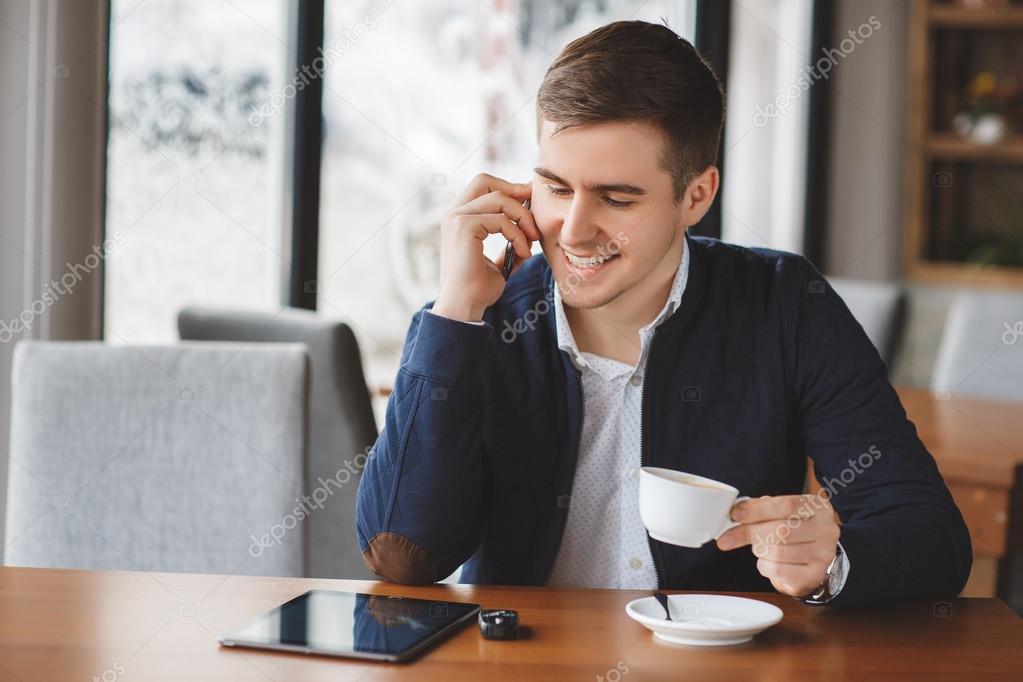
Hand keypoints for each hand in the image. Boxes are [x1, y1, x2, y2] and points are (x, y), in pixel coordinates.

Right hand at [432, 173, 538, 322]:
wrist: (464, 308)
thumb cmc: (478, 289)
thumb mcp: (498, 262)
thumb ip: (509, 244)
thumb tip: (530, 233)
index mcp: (459, 219)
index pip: (482, 186)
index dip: (508, 188)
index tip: (530, 202)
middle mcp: (453, 214)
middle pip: (486, 181)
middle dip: (514, 190)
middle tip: (535, 209)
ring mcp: (457, 219)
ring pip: (499, 199)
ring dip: (523, 218)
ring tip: (533, 240)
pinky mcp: (464, 227)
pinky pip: (501, 220)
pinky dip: (518, 235)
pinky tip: (524, 253)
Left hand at [715, 494, 841, 598]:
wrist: (814, 556)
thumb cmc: (794, 529)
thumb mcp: (782, 513)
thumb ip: (760, 509)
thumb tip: (736, 514)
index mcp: (818, 507)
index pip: (784, 506)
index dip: (756, 510)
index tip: (735, 514)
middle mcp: (826, 530)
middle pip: (780, 531)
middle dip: (750, 532)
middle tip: (732, 535)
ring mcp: (823, 555)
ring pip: (777, 552)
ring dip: (758, 549)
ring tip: (758, 546)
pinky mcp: (814, 575)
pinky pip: (778, 571)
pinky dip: (764, 565)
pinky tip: (767, 560)